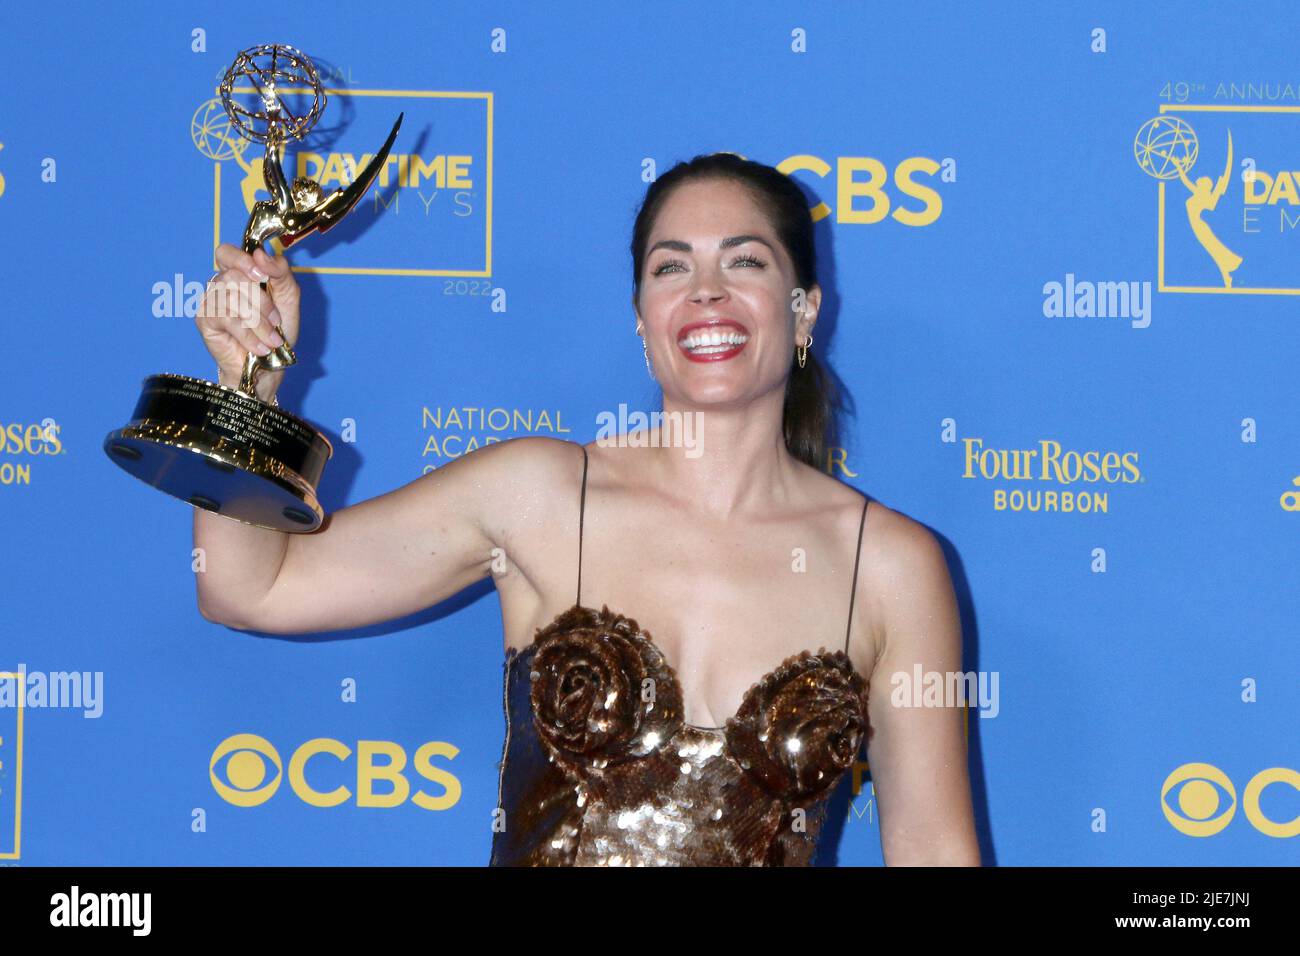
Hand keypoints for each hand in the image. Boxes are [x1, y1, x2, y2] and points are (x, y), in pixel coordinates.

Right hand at [197, 245, 301, 389]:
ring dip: (258, 322)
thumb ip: (280, 271)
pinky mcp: (205, 320)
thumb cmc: (278, 329)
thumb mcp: (288, 296)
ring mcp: (210, 301)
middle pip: (232, 276)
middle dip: (261, 301)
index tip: (263, 277)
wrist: (269, 365)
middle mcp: (220, 284)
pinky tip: (259, 346)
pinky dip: (248, 334)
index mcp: (239, 272)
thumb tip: (260, 255)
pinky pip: (226, 319)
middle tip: (275, 320)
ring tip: (271, 339)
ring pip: (231, 299)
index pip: (226, 252)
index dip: (242, 260)